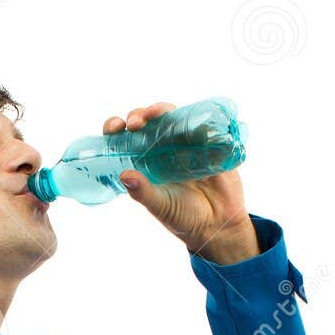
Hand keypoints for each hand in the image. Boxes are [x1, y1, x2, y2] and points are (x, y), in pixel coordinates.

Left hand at [102, 101, 258, 263]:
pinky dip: (195, 119)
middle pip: (148, 121)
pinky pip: (201, 123)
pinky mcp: (207, 142)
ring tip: (155, 114)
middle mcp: (163, 148)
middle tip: (134, 124)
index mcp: (146, 162)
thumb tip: (124, 175)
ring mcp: (185, 143)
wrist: (219, 224)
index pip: (126, 138)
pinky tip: (188, 123)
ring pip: (171, 116)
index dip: (117, 128)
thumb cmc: (185, 218)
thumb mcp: (161, 206)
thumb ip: (143, 192)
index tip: (115, 127)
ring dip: (162, 110)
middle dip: (139, 115)